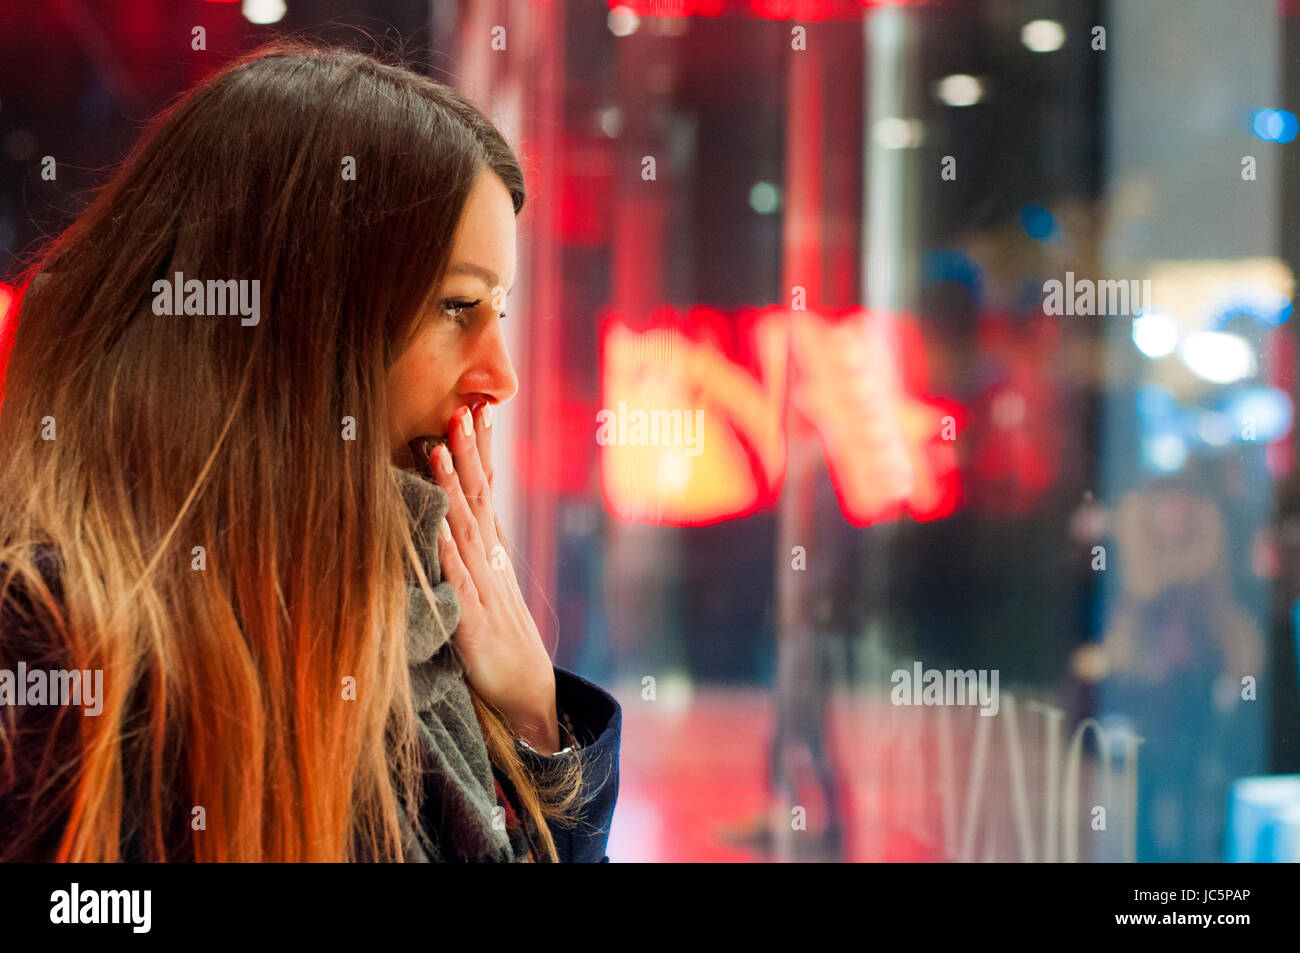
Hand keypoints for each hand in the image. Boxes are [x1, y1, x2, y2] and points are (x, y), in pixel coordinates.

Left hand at [428, 403, 559, 752]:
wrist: (529, 696)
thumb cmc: (503, 644)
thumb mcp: (490, 591)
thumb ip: (474, 555)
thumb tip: (455, 517)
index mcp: (493, 555)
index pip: (487, 492)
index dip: (481, 452)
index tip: (478, 409)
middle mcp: (491, 564)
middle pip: (478, 500)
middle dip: (469, 453)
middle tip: (461, 409)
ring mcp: (484, 591)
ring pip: (466, 530)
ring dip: (452, 489)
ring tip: (439, 449)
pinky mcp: (472, 624)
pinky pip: (458, 582)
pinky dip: (447, 552)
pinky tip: (437, 525)